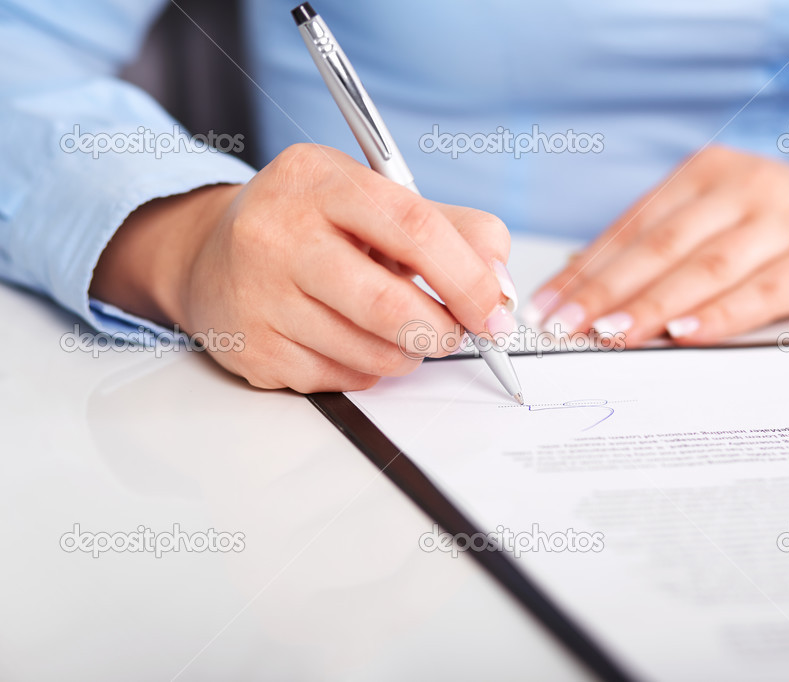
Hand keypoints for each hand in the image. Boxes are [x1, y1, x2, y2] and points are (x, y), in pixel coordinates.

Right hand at [91, 144, 516, 392]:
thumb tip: (502, 286)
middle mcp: (278, 232)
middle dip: (442, 332)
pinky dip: (368, 369)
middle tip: (455, 333)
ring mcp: (259, 295)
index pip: (414, 228)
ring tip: (401, 331)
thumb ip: (454, 230)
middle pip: (389, 305)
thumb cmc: (312, 225)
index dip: (468, 278)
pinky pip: (341, 378)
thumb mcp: (378, 200)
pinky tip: (351, 339)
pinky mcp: (253, 348)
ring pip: (371, 352)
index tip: (496, 310)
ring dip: (408, 354)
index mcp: (320, 180)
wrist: (212, 253)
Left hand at [527, 145, 788, 345]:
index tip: (546, 307)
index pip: (631, 228)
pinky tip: (685, 335)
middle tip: (564, 326)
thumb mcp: (718, 220)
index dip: (585, 270)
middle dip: (604, 291)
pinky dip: (721, 314)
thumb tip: (580, 281)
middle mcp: (743, 186)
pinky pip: (764, 289)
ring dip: (652, 305)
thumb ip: (660, 245)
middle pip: (659, 246)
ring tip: (610, 335)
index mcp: (705, 173)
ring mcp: (787, 217)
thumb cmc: (781, 229)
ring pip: (705, 267)